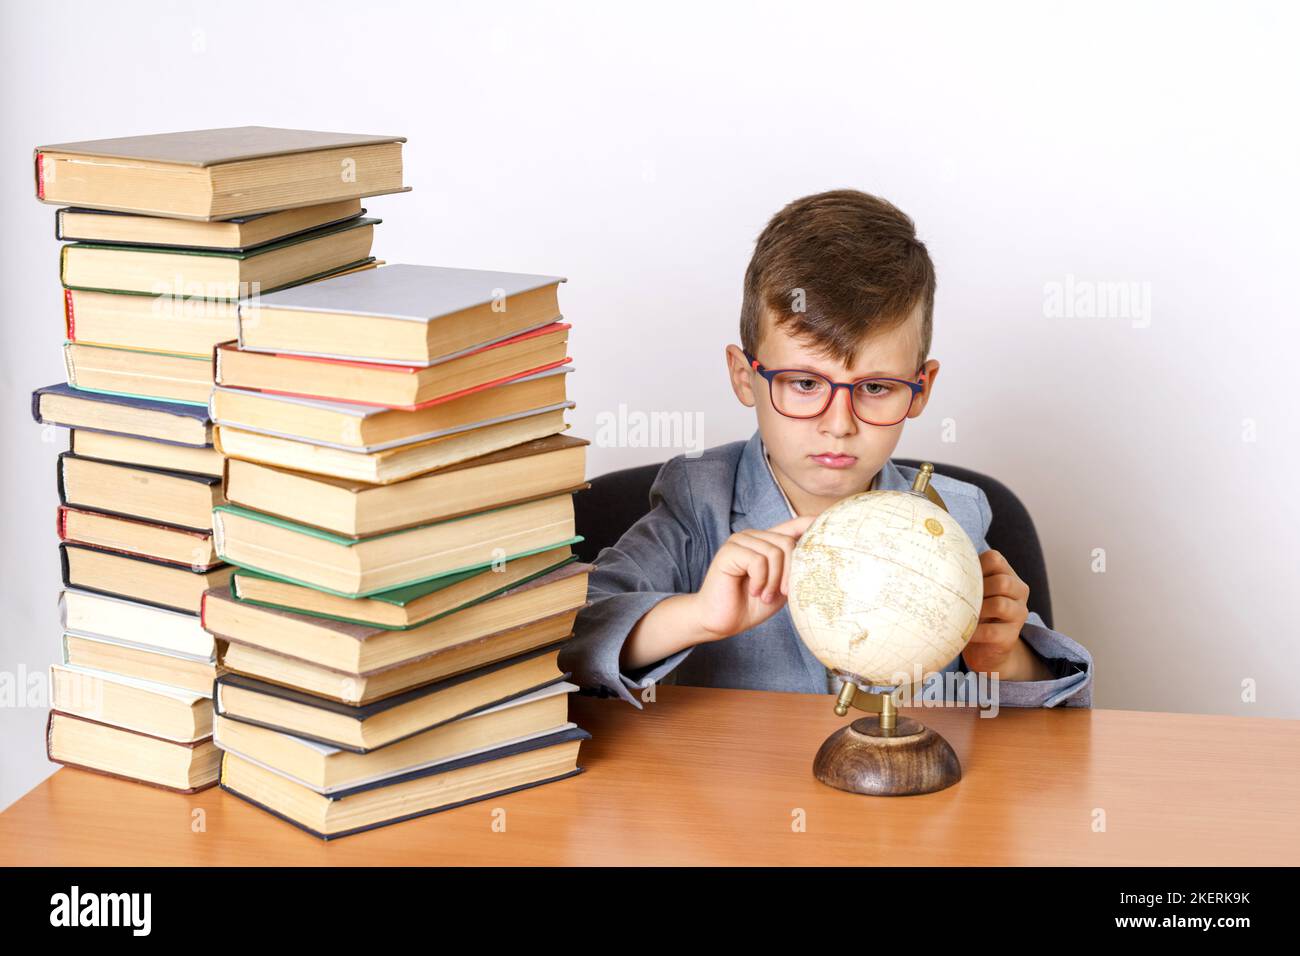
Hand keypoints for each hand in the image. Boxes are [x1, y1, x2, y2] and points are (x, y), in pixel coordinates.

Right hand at [691, 515, 815, 641]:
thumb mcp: (781, 587)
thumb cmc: (751, 605)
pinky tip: (753, 591)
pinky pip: (758, 561)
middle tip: (783, 593)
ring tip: (764, 596)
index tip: (828, 519)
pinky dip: (760, 580)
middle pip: (787, 542)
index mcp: (767, 542)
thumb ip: (794, 570)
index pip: (793, 525)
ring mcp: (740, 541)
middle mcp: (754, 536)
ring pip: (774, 552)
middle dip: (790, 572)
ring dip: (773, 580)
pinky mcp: (729, 551)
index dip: (811, 521)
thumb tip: (818, 557)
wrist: (722, 621)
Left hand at [961, 549, 1032, 673]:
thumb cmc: (974, 613)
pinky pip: (992, 631)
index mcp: (1009, 576)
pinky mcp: (1011, 637)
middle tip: (960, 599)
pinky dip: (974, 632)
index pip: (995, 559)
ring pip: (1000, 605)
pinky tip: (963, 633)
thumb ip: (965, 577)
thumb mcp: (972, 592)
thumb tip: (936, 566)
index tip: (960, 578)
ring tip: (963, 615)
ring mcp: (1018, 615)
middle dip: (978, 589)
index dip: (975, 566)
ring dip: (977, 610)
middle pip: (1002, 582)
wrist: (985, 649)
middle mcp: (1019, 593)